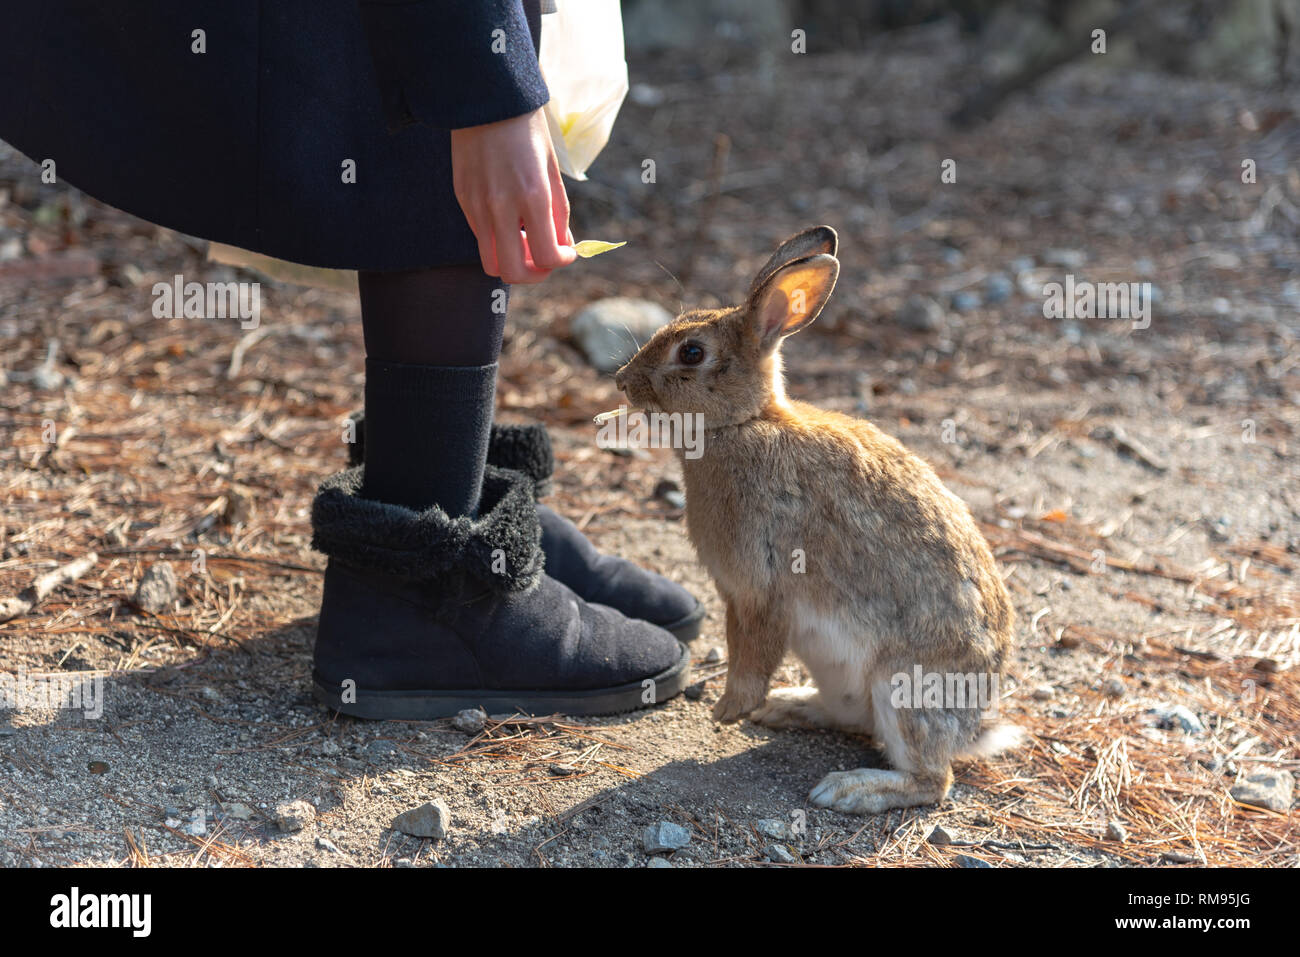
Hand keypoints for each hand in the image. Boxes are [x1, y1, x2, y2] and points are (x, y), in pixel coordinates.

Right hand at [450, 108, 575, 283]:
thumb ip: (558, 213)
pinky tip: (509, 220)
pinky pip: (480, 237)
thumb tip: (560, 246)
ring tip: (524, 242)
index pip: (547, 256)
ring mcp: (477, 205)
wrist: (485, 97)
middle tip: (543, 260)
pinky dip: (498, 239)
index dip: (560, 263)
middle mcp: (502, 206)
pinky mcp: (462, 199)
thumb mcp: (552, 169)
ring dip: (511, 261)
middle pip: (512, 272)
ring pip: (490, 262)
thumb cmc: (527, 129)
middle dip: (533, 274)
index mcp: (533, 196)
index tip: (565, 254)